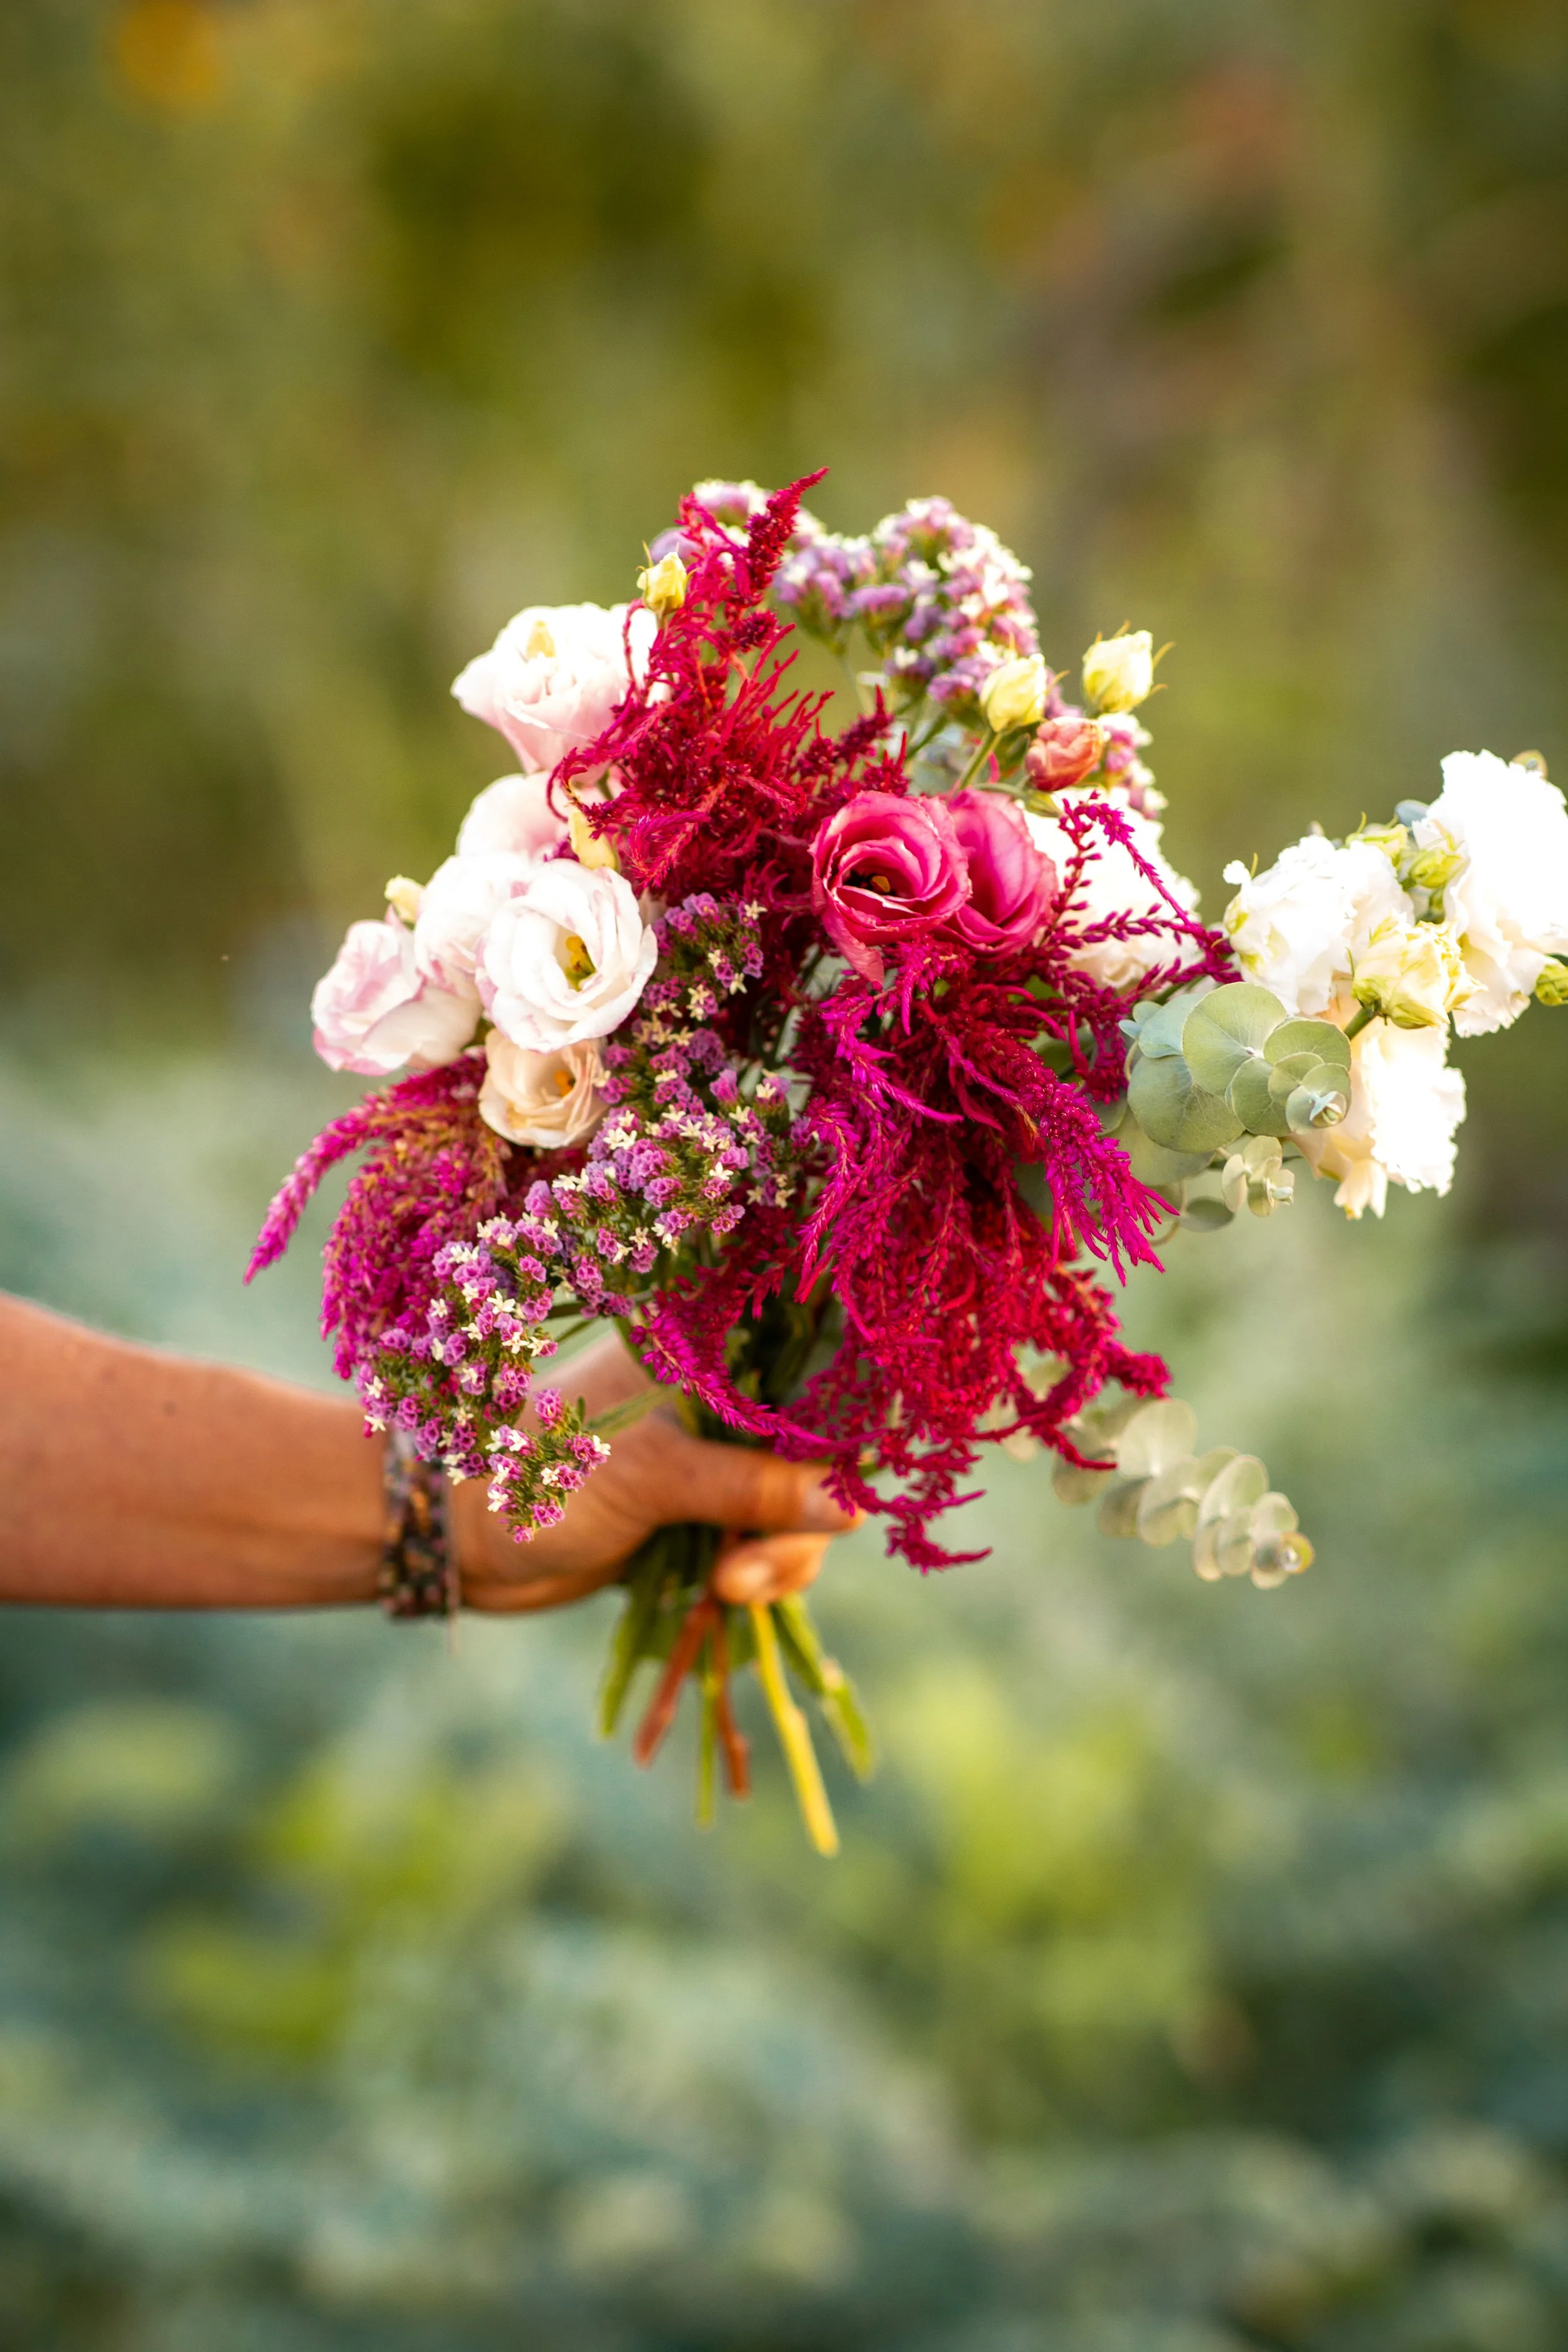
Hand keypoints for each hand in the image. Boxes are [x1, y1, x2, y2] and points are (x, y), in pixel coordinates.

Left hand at [452, 1331, 859, 1613]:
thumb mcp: (652, 1476)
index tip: (853, 1490)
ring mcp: (721, 1453)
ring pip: (804, 1506)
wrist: (461, 1534)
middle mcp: (727, 1392)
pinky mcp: (709, 1509)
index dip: (851, 1423)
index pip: (818, 1367)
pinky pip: (772, 1540)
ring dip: (781, 1556)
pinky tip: (726, 1593)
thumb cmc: (539, 1472)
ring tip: (725, 1588)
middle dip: (803, 1520)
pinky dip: (765, 1573)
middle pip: (824, 1451)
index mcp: (712, 1347)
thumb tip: (854, 1509)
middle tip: (747, 1569)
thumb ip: (753, 1487)